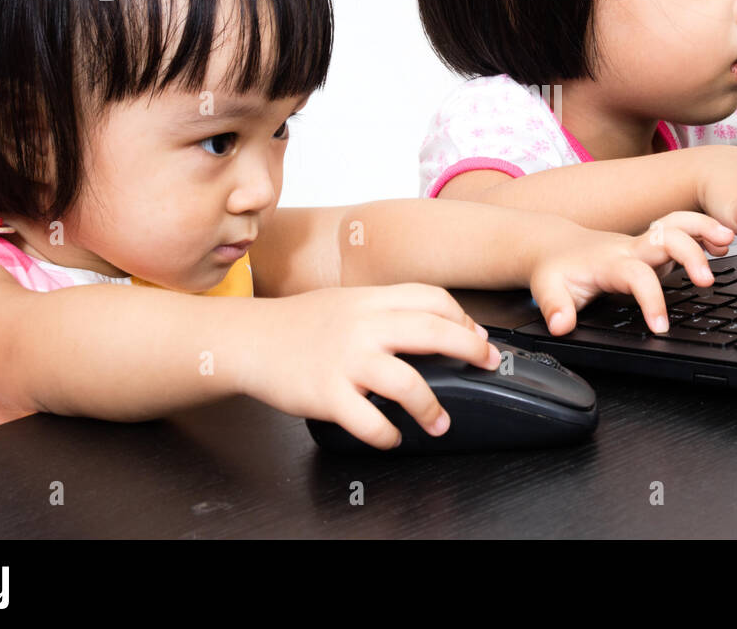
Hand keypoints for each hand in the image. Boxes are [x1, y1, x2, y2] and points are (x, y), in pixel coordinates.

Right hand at [236, 283, 500, 449]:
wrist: (248, 339)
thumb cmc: (300, 324)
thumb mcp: (349, 302)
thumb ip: (387, 310)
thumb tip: (435, 324)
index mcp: (371, 301)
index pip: (433, 299)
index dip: (463, 318)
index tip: (477, 335)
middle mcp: (363, 326)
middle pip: (433, 331)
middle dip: (471, 349)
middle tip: (488, 364)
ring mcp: (346, 361)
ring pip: (407, 382)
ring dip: (431, 407)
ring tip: (440, 422)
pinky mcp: (327, 394)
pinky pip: (369, 421)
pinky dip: (387, 435)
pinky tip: (392, 437)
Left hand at [528, 211, 733, 335]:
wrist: (555, 245)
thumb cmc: (556, 269)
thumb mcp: (547, 290)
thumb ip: (555, 308)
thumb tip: (561, 325)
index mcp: (609, 262)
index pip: (636, 276)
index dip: (651, 300)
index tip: (661, 326)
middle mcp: (630, 248)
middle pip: (665, 239)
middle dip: (689, 255)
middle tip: (707, 281)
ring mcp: (644, 246)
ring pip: (677, 225)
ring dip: (703, 229)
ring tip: (728, 241)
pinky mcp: (653, 247)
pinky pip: (682, 231)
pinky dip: (703, 230)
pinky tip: (723, 242)